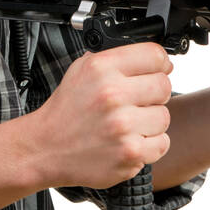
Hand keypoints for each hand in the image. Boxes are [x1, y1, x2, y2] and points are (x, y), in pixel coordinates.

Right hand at [29, 42, 173, 189]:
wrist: (45, 148)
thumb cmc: (66, 111)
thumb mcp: (81, 70)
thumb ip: (116, 60)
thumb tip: (156, 60)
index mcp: (101, 68)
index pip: (154, 56)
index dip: (160, 63)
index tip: (158, 70)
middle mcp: (112, 94)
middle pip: (164, 85)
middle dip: (154, 94)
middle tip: (138, 101)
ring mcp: (122, 126)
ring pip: (164, 116)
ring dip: (151, 121)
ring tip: (129, 124)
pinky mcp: (129, 153)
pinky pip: (161, 143)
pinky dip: (150, 145)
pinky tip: (130, 141)